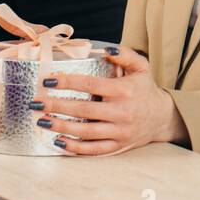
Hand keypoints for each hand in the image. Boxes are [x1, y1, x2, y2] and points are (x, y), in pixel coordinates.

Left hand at [33, 46, 180, 155]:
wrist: (162, 117)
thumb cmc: (145, 89)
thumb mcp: (141, 67)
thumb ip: (124, 54)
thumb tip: (103, 48)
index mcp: (123, 90)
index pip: (90, 85)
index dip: (67, 82)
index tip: (48, 80)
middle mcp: (121, 112)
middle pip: (83, 110)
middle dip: (56, 106)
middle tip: (36, 102)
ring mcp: (119, 131)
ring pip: (85, 132)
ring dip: (61, 127)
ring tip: (41, 121)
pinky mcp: (117, 146)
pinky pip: (93, 150)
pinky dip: (74, 148)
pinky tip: (58, 142)